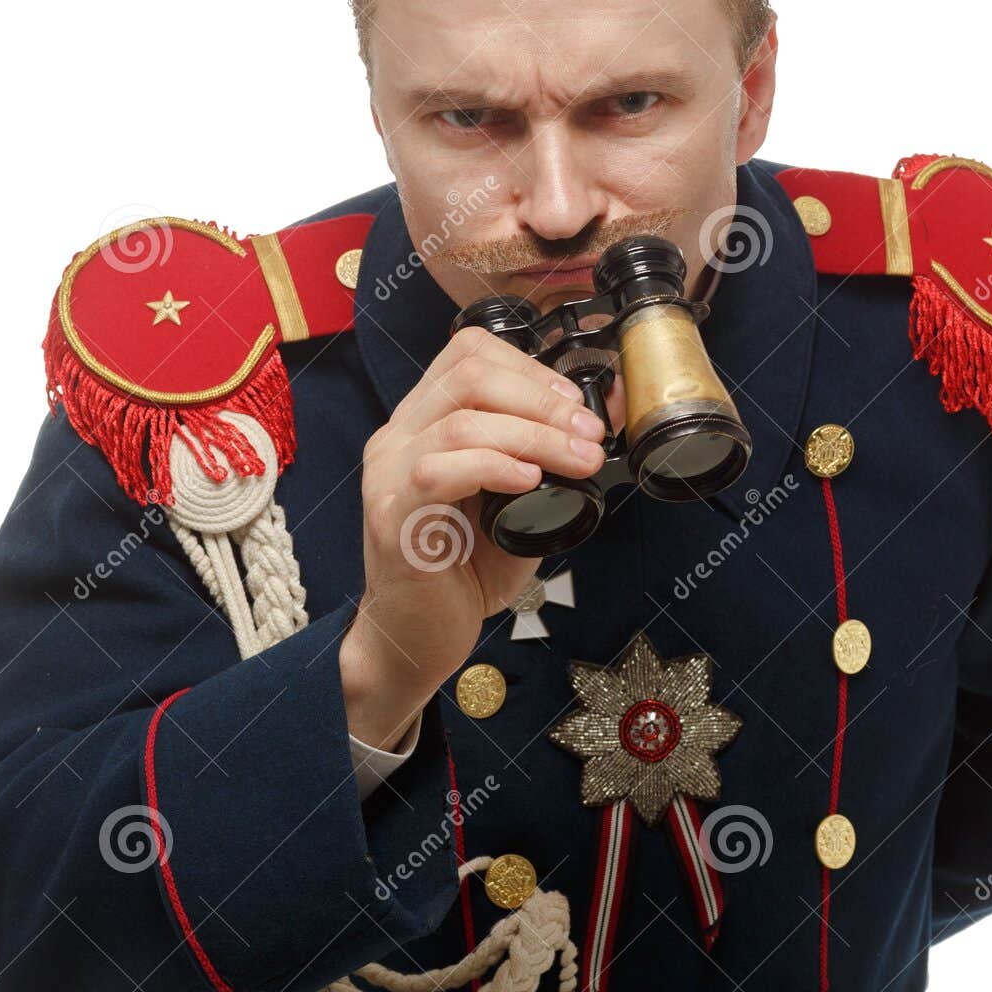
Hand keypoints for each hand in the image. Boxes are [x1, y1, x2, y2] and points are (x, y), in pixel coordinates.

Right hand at [339, 324, 607, 747]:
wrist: (418, 638)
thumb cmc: (466, 572)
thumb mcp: (518, 503)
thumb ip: (546, 462)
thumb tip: (602, 420)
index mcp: (424, 422)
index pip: (468, 354)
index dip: (530, 368)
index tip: (576, 403)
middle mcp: (399, 437)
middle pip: (469, 375)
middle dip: (543, 398)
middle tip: (589, 434)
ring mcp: (388, 474)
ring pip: (462, 421)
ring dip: (535, 435)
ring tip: (580, 460)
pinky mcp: (392, 517)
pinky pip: (437, 472)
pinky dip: (493, 467)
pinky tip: (529, 481)